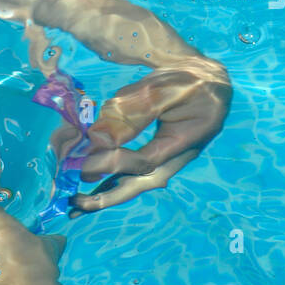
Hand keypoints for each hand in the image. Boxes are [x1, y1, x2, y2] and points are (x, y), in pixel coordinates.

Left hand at [70, 61, 232, 214]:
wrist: (208, 80)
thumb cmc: (188, 81)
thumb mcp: (163, 89)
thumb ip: (136, 112)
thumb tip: (101, 137)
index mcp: (182, 143)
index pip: (144, 162)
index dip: (113, 162)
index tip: (84, 161)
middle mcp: (176, 158)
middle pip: (139, 184)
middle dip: (107, 196)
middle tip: (76, 203)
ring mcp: (168, 158)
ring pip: (136, 182)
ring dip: (108, 193)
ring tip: (78, 203)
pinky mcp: (159, 153)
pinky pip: (135, 171)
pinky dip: (114, 178)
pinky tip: (94, 185)